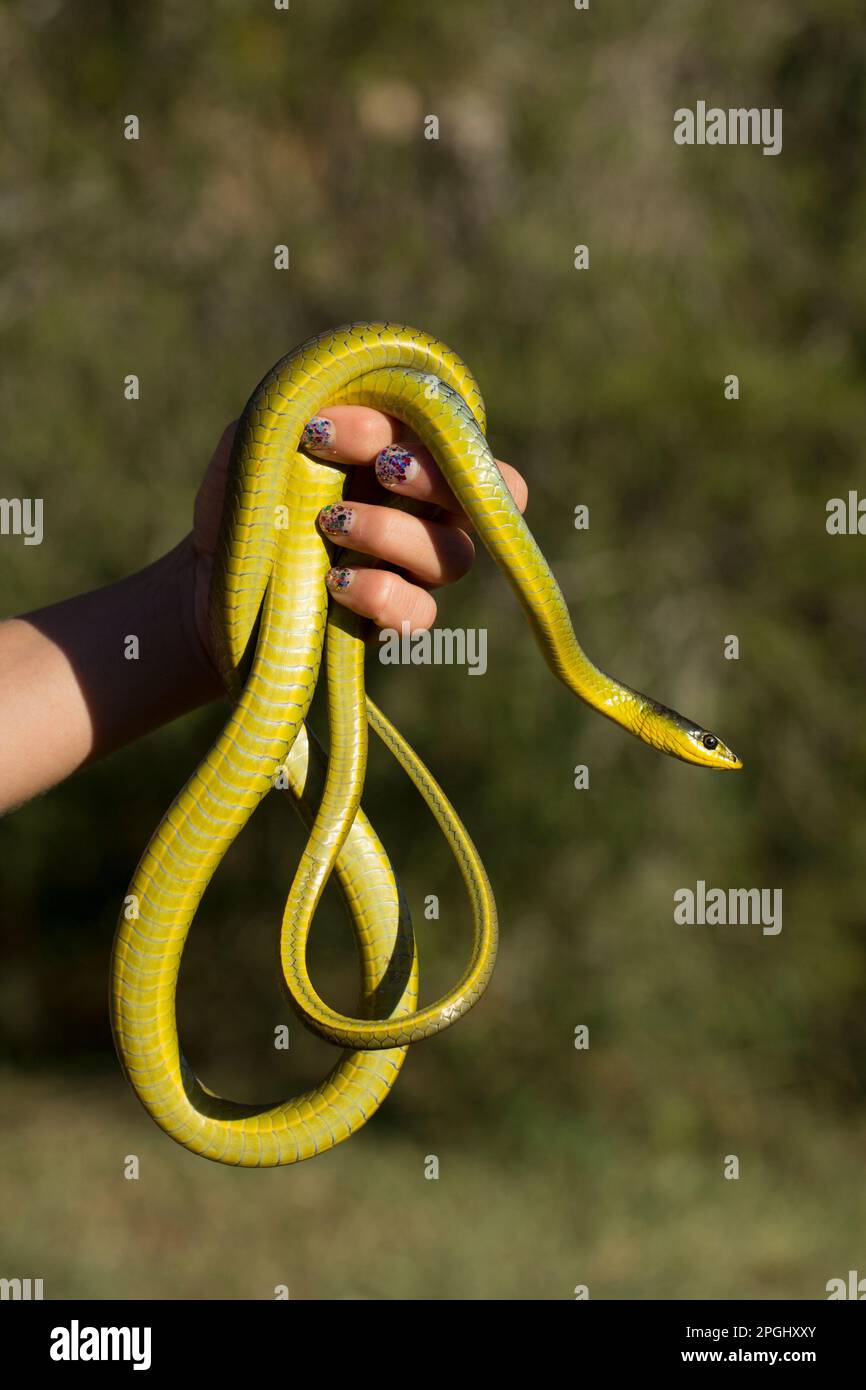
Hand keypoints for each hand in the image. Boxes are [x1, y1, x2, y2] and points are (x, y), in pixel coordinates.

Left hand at [191, 409, 527, 654]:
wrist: (212, 575)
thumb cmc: (251, 498)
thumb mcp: (263, 441)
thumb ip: (299, 408)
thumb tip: (332, 398)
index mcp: (411, 461)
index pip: (456, 435)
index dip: (414, 425)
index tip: (325, 426)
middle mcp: (428, 515)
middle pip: (481, 495)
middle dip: (429, 474)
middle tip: (377, 467)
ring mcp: (417, 572)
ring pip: (454, 555)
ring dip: (393, 531)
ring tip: (330, 523)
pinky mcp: (394, 620)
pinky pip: (420, 612)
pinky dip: (381, 592)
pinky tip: (333, 580)